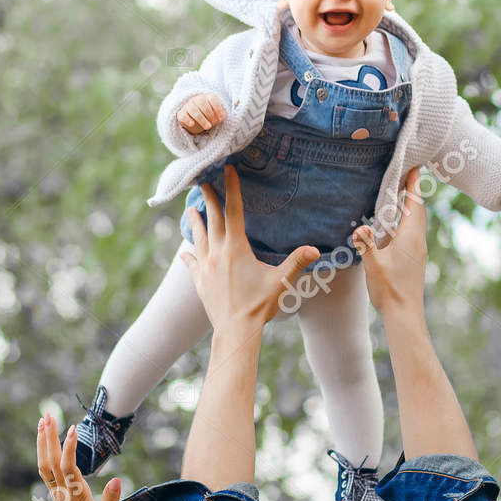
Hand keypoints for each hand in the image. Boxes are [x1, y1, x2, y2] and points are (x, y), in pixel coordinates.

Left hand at [36, 413, 120, 500]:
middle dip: (49, 436)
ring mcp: (57, 491)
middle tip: (48, 414)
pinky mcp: (56, 492)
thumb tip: (116, 480)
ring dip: (43, 441)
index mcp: (76, 495)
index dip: (70, 448)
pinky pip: (46, 469)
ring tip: (43, 421)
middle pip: (51, 459)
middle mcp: (63, 490)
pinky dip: (44, 452)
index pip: (69, 467)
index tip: (73, 429)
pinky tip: (45, 442)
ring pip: (45, 463)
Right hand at [178, 92, 226, 134]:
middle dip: (209, 114)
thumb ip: (220, 116)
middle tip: (213, 124)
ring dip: (201, 119)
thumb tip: (221, 118)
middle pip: (202, 102)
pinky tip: (192, 124)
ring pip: (193, 109)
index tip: (220, 119)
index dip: (218, 108)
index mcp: (207, 98)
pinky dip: (187, 119)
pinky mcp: (181, 114)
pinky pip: (183, 115)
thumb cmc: (208, 117)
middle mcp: (197, 99)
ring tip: (208, 127)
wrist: (194, 122)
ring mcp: (188, 106)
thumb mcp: (216, 117)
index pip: (212, 98)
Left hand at [180, 166, 317, 334]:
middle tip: (204, 182)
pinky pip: (191, 263)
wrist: (235, 330)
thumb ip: (297, 262)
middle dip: (209, 198)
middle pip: (211, 218)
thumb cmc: (260, 305)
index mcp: (237, 247)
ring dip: (195, 221)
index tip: (227, 170)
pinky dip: (188, 255)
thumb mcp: (281, 281)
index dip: (232, 188)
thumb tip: (316, 249)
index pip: (234, 211)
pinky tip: (184, 252)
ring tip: (190, 208)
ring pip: (198, 236)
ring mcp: (205, 266)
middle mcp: (217, 252)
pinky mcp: (199, 281)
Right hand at [352, 166, 427, 316]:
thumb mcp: (373, 266)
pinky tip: (395, 223)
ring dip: (410, 205)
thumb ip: (366, 246)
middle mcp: (417, 241)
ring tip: (401, 193)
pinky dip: (406, 219)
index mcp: (410, 237)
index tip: (414, 167)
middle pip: (418, 209)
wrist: (405, 313)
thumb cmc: (390, 290)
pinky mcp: (414, 258)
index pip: (414, 204)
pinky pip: (412, 231)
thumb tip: (359, 230)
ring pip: (416, 221)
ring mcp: (417, 250)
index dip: (413, 185)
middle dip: (412, 191)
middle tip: (406, 173)